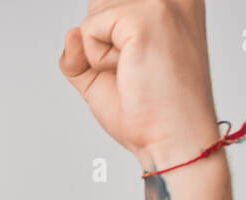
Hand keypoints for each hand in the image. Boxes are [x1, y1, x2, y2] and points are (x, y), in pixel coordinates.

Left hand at [59, 0, 220, 171]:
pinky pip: (89, 29)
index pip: (112, 3)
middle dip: (101, 43)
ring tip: (133, 71)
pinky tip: (128, 71)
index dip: (107, 37)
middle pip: (99, 3)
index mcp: (173, 1)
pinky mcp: (147, 15)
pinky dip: (97, 59)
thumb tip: (71, 33)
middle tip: (135, 71)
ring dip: (98, 52)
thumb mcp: (103, 74)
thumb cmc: (151, 111)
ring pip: (93, 12)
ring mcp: (163, 1)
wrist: (174, 139)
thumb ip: (81, 49)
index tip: (138, 63)